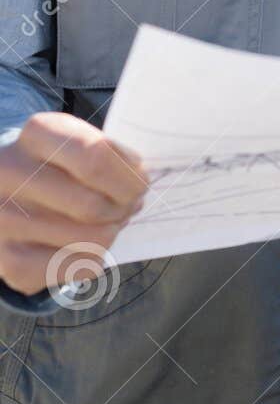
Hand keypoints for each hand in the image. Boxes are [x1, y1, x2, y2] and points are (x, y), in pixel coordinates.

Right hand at [0, 113, 149, 296]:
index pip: (95, 158)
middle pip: (93, 206)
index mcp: (38, 135)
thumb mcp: (82, 141)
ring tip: (108, 220)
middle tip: (131, 204)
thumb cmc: (61, 165)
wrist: (8, 192)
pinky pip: (78, 267)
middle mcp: (11, 175)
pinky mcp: (9, 261)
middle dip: (125, 208)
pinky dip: (95, 257)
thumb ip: (111, 156)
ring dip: (112, 232)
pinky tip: (84, 242)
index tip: (142, 182)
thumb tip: (141, 183)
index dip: (129, 177)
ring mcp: (6, 220)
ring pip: (92, 239)